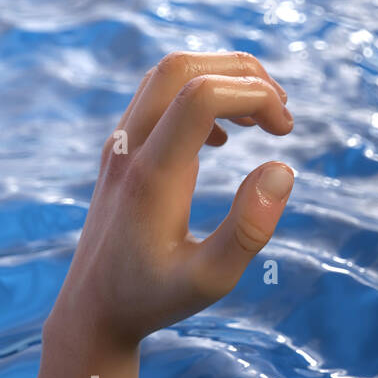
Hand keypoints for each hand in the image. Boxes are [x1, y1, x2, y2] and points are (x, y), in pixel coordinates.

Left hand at [46, 51, 294, 351]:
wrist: (92, 310)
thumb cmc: (154, 300)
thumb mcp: (211, 282)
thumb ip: (249, 230)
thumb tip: (281, 168)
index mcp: (152, 177)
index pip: (202, 95)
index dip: (255, 96)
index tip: (286, 133)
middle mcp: (128, 150)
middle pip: (181, 67)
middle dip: (241, 75)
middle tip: (281, 117)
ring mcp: (118, 147)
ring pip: (167, 75)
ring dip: (220, 81)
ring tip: (262, 120)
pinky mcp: (119, 152)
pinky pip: (157, 97)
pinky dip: (199, 97)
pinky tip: (224, 141)